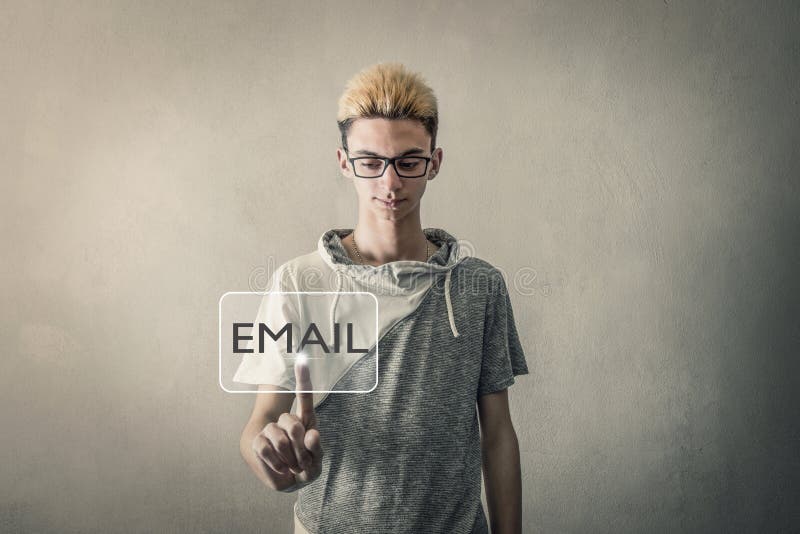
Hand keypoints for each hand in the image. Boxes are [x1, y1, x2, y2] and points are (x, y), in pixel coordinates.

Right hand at [251, 361, 323, 490]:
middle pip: (293, 425)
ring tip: (293, 467)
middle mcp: (288, 421)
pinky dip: (276, 463)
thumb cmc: (306, 468)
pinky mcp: (258, 442)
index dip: (303, 380)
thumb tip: (312, 435)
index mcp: (307, 421)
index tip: (301, 361)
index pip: (304, 398)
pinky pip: (265, 448)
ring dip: (290, 459)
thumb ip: (317, 449)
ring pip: (280, 439)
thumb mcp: (317, 462)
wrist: (290, 482)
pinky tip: (281, 468)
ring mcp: (271, 430)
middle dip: (301, 450)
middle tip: (304, 463)